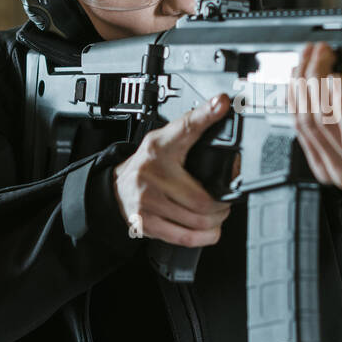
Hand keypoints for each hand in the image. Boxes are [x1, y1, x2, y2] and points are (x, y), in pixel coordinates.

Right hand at [111, 94, 232, 245]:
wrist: (116, 188)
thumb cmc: (148, 164)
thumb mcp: (167, 140)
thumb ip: (195, 127)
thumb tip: (223, 106)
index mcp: (160, 146)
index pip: (186, 127)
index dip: (205, 115)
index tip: (222, 104)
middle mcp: (152, 173)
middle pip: (203, 200)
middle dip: (222, 205)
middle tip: (224, 201)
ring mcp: (147, 201)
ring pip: (198, 222)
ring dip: (216, 222)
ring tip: (216, 214)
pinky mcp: (146, 224)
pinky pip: (185, 238)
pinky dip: (205, 237)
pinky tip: (208, 230)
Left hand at [288, 0, 341, 190]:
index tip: (336, 75)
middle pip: (324, 126)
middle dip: (315, 82)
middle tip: (318, 52)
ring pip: (306, 128)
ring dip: (301, 88)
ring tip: (307, 59)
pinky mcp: (323, 168)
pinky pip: (298, 134)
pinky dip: (295, 102)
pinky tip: (300, 80)